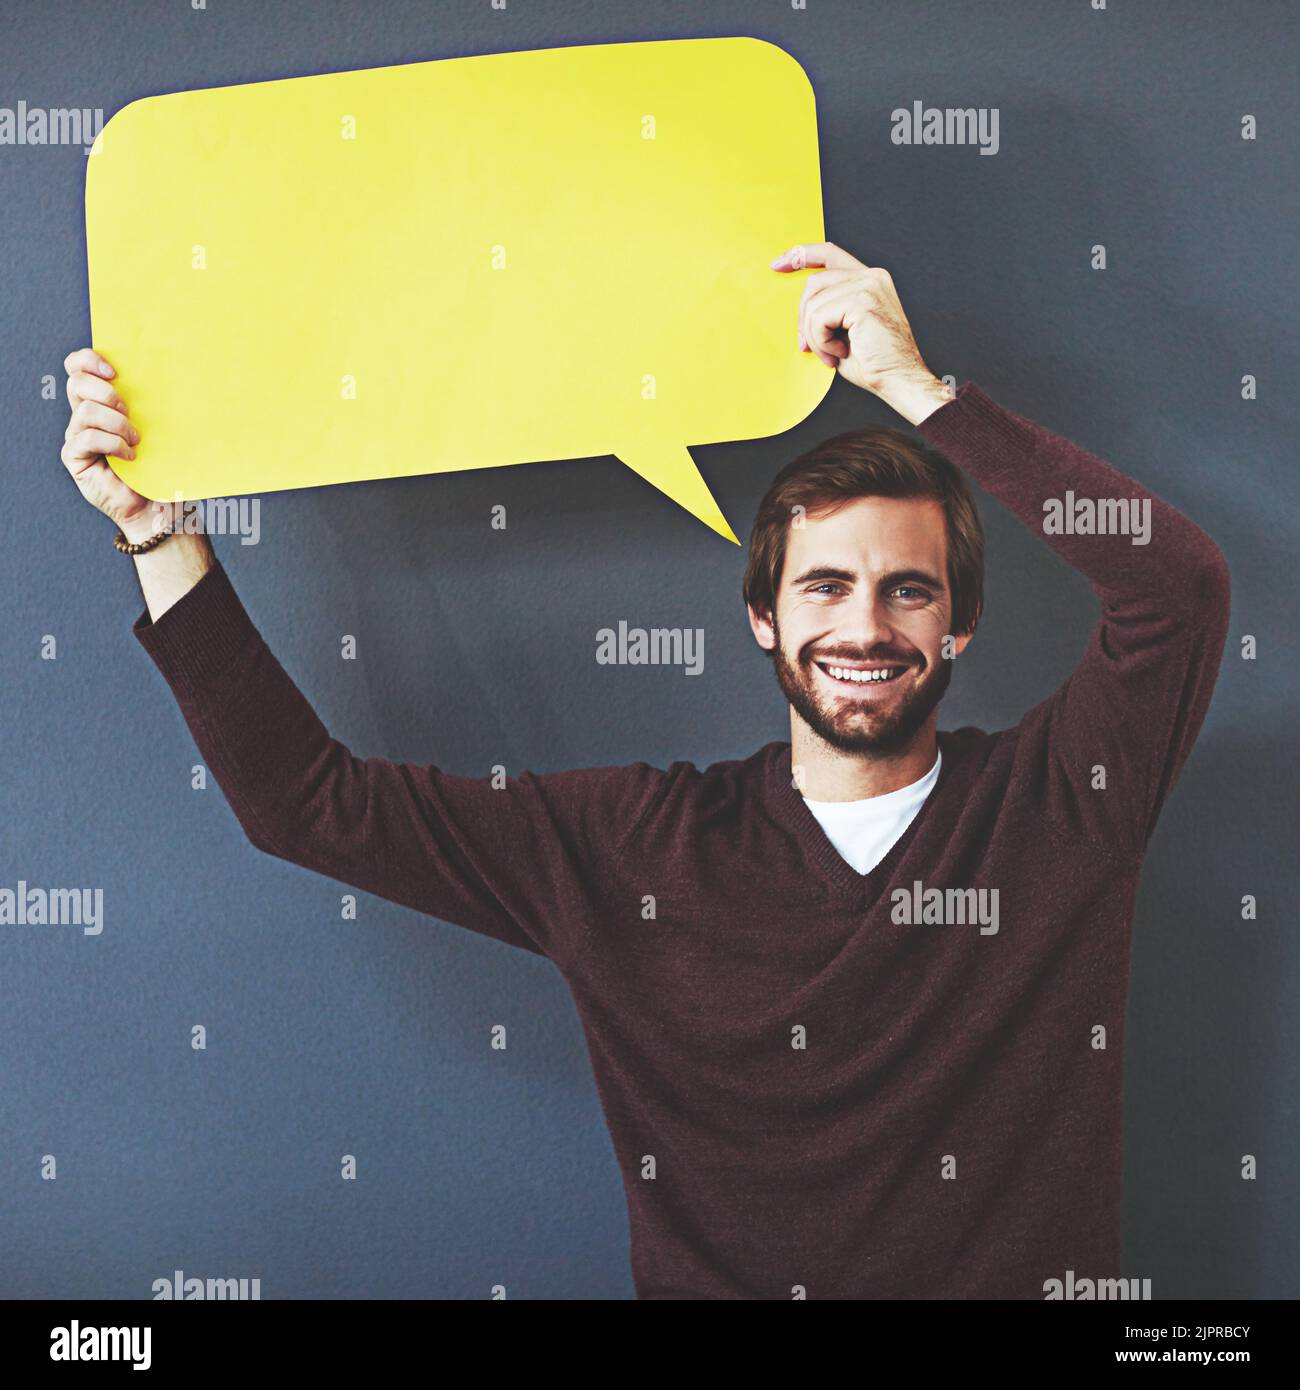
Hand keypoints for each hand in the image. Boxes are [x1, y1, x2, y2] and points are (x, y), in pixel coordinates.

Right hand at [61, 348, 179, 543]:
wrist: (156, 502)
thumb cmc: (160, 463)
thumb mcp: (158, 426)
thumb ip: (151, 401)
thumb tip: (171, 371)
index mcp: (99, 400)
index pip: (77, 367)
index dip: (88, 360)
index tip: (116, 372)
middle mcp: (83, 415)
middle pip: (76, 383)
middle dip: (105, 392)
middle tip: (129, 410)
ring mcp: (76, 435)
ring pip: (85, 411)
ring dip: (117, 423)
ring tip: (136, 440)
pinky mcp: (74, 457)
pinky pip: (87, 438)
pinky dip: (113, 444)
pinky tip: (130, 455)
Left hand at [769, 242, 952, 421]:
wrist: (899, 380)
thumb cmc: (874, 363)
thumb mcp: (843, 331)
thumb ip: (828, 311)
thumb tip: (801, 311)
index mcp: (869, 280)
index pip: (829, 254)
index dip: (801, 255)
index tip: (779, 264)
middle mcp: (871, 276)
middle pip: (815, 282)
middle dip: (804, 317)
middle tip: (808, 346)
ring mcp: (868, 285)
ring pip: (814, 302)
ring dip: (814, 336)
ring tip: (832, 354)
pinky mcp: (862, 301)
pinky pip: (819, 317)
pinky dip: (821, 341)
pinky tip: (839, 352)